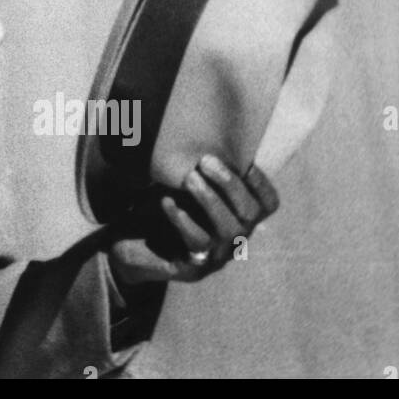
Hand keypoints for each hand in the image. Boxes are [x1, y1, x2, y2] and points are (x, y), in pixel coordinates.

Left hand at [107, 155, 278, 286]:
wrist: (131, 245)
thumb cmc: (161, 206)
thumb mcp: (181, 184)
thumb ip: (197, 167)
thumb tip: (199, 131)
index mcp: (238, 216)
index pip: (267, 204)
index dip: (261, 182)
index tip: (245, 160)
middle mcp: (233, 238)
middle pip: (248, 214)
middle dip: (230, 185)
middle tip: (206, 161)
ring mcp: (215, 255)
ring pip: (226, 230)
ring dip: (209, 201)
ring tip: (189, 178)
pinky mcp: (192, 267)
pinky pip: (195, 244)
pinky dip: (182, 221)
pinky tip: (167, 202)